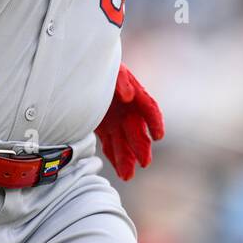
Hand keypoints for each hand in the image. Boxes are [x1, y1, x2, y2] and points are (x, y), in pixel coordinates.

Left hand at [95, 62, 163, 180]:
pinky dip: (114, 157)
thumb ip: (120, 81)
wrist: (83, 69)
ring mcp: (116, 120)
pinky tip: (119, 170)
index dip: (155, 122)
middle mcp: (128, 110)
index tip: (159, 135)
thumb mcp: (112, 69)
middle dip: (141, 147)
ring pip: (124, 143)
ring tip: (127, 176)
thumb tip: (129, 96)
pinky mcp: (104, 128)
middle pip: (137, 131)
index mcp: (135, 95)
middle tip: (144, 163)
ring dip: (127, 159)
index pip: (149, 109)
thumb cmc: (100, 65)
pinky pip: (110, 144)